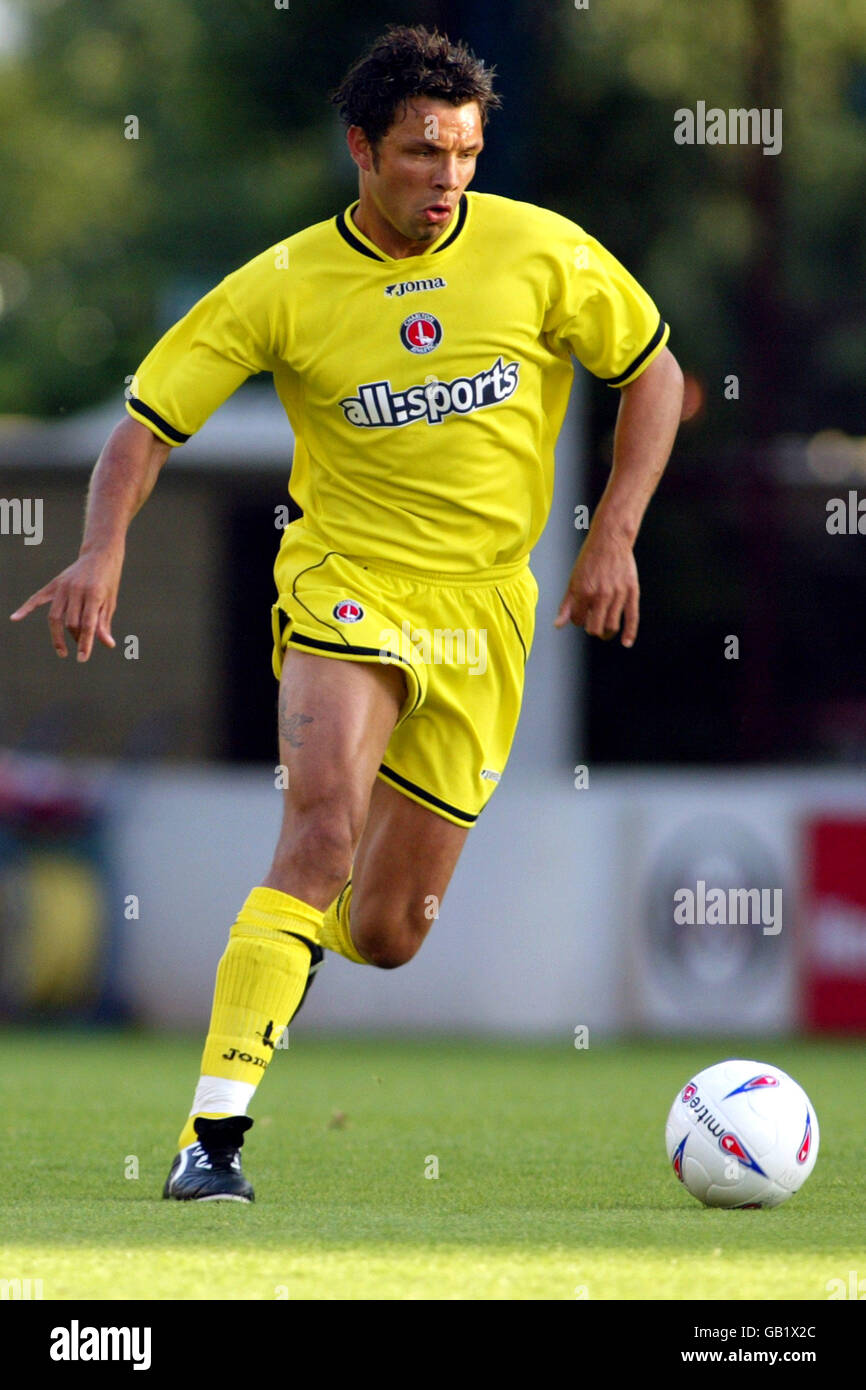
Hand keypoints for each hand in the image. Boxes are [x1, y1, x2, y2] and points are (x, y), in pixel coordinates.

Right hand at [10, 547, 123, 660]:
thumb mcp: (110, 602)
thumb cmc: (108, 581)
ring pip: (55, 616)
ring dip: (58, 634)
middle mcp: (76, 590)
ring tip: (63, 648)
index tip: (82, 659)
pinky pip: (37, 598)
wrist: (100, 554)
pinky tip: (15, 618)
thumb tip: (108, 645)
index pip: (87, 624)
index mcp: (94, 594)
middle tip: (81, 645)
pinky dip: (26, 608)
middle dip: (75, 638)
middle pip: (70, 622)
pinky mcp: (54, 584)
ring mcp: (63, 586)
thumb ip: (104, 623)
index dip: (85, 643)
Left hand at [554, 528, 639, 646]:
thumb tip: (558, 626)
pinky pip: (632, 617)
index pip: (579, 620)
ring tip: (605, 630)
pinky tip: (626, 643)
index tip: (582, 614)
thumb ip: (567, 605)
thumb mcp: (573, 580)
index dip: (578, 619)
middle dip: (592, 629)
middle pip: (595, 628)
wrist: (610, 540)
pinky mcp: (632, 592)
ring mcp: (618, 595)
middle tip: (593, 624)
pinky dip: (630, 633)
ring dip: (606, 632)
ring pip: (612, 626)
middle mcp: (601, 595)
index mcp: (584, 592)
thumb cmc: (589, 560)